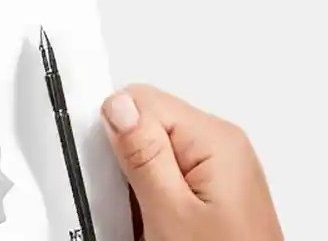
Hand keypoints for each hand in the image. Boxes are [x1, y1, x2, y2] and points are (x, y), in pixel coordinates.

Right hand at [102, 85, 282, 240]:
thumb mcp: (171, 214)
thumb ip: (143, 153)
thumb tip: (117, 104)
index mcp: (215, 140)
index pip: (141, 100)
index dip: (112, 132)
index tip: (105, 170)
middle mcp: (222, 148)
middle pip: (148, 125)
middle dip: (125, 161)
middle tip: (130, 204)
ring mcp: (220, 172)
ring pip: (153, 154)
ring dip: (137, 185)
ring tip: (147, 224)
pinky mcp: (214, 194)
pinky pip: (167, 178)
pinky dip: (152, 200)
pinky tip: (157, 228)